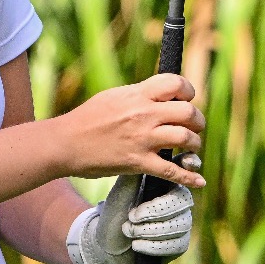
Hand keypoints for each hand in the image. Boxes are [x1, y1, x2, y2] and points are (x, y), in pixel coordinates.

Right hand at [52, 74, 205, 188]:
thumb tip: (159, 96)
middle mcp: (144, 115)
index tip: (186, 99)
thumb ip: (138, 95)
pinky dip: (189, 177)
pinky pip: (172, 171)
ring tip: (191, 148)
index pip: (175, 83)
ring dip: (194, 144)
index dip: (187, 91)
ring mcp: (143, 139)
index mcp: (137, 95)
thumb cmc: (86, 119)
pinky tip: (199, 180)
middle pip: (188, 112)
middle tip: (194, 127)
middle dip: (197, 120)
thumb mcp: (113, 96)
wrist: (65, 143)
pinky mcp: (139, 162)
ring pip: (186, 139)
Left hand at [65, 154, 200, 263]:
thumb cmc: (116, 210)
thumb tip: (152, 147)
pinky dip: (152, 245)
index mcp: (168, 180)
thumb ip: (140, 168)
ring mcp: (182, 222)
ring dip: (148, 229)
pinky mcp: (180, 243)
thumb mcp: (124, 187)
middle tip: (134, 216)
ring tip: (128, 230)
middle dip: (157, 210)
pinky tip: (136, 244)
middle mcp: (179, 200)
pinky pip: (175, 244)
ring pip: (178, 224)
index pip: (186, 168)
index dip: (189, 165)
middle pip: (182, 200)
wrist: (106, 242)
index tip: (181, 167)